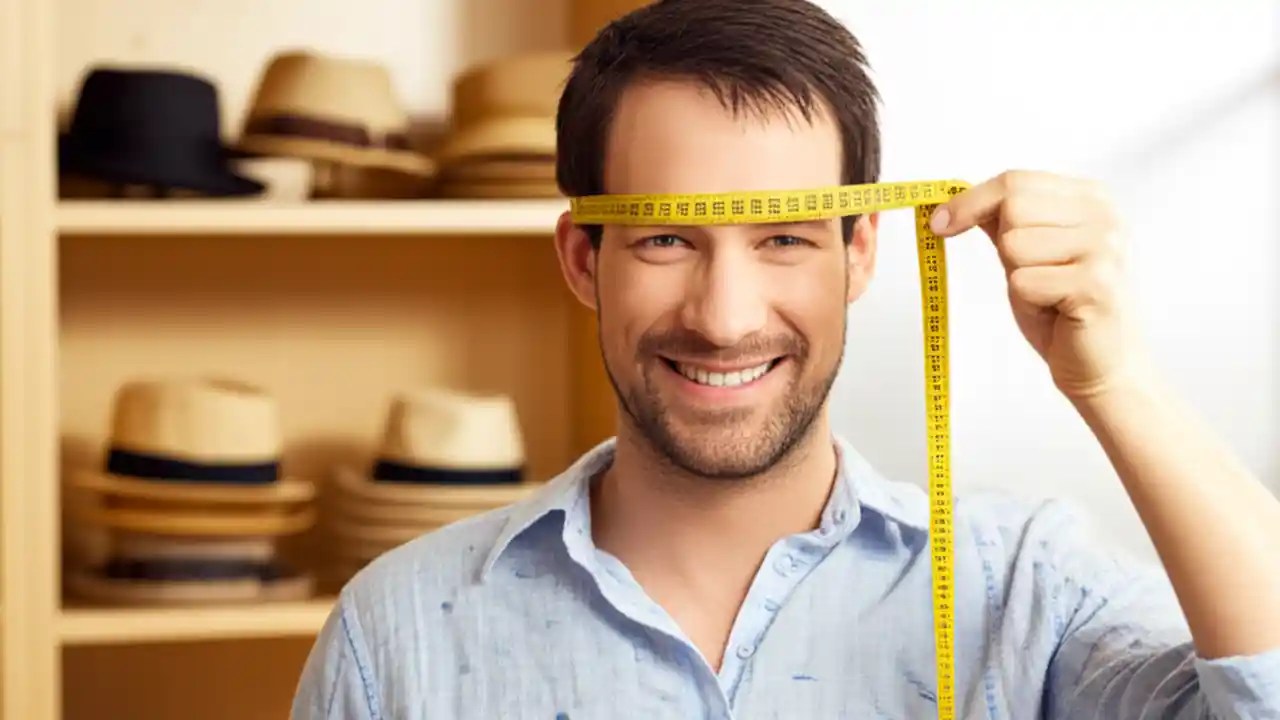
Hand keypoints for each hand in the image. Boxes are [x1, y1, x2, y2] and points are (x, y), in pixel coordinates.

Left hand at [929, 170, 1152, 401]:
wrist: (1103, 364)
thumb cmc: (1062, 309)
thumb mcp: (1029, 255)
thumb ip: (1002, 222)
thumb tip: (951, 199)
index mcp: (1090, 199)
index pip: (1015, 181)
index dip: (970, 201)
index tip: (938, 223)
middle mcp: (1104, 215)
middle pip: (1013, 206)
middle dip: (1005, 247)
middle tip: (1032, 277)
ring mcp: (1104, 247)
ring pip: (1014, 244)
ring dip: (1018, 279)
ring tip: (1048, 296)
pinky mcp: (1096, 284)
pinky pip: (1024, 282)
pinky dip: (1029, 303)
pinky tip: (1057, 313)